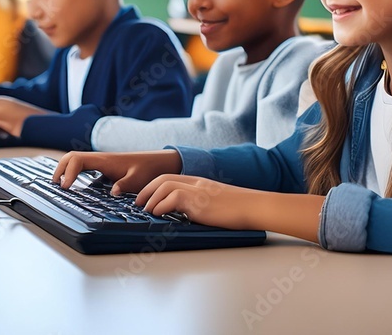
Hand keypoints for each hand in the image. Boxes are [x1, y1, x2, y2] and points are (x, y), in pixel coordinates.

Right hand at [52, 151, 181, 194]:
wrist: (159, 162)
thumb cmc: (149, 169)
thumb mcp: (139, 178)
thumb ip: (126, 184)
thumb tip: (113, 192)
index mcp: (105, 160)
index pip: (78, 160)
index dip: (68, 172)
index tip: (66, 187)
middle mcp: (100, 159)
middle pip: (71, 157)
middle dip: (60, 168)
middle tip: (55, 185)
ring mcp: (101, 162)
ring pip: (76, 160)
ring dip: (65, 169)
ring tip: (59, 185)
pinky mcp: (104, 167)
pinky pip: (83, 166)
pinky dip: (74, 172)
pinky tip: (74, 185)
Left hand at [136, 175, 259, 229]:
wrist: (254, 206)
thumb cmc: (240, 209)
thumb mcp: (216, 202)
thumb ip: (201, 204)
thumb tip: (188, 214)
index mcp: (199, 182)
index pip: (171, 178)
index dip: (154, 186)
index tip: (145, 196)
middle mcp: (196, 183)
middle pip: (163, 178)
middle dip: (147, 190)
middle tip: (137, 202)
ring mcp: (198, 190)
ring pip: (165, 185)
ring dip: (151, 198)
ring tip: (146, 210)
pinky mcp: (199, 200)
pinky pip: (173, 197)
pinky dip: (162, 205)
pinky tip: (158, 213)